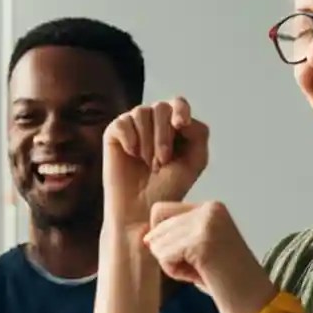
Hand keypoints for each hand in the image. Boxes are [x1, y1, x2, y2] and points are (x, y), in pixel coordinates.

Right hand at [103, 97, 208, 227]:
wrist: (142, 209)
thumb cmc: (169, 187)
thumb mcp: (195, 160)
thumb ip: (199, 133)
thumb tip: (179, 118)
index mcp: (174, 125)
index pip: (178, 103)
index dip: (180, 110)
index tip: (180, 125)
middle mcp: (153, 121)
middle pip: (161, 108)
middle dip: (164, 135)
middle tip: (161, 162)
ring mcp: (132, 125)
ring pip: (141, 112)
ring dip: (148, 141)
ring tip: (148, 163)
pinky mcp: (113, 133)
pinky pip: (122, 123)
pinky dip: (130, 139)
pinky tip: (131, 155)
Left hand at [143, 201, 276, 312]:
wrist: (256, 303)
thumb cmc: (226, 281)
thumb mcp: (200, 249)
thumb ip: (178, 235)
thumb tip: (145, 237)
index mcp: (211, 207)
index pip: (160, 211)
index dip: (162, 238)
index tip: (189, 256)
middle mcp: (210, 209)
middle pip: (157, 227)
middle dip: (169, 254)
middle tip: (200, 268)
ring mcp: (207, 224)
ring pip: (157, 243)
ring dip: (173, 265)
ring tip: (202, 272)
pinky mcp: (202, 243)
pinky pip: (164, 256)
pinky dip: (176, 272)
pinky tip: (200, 277)